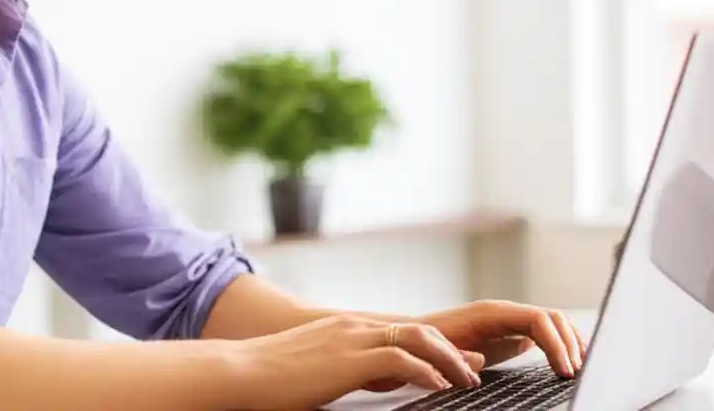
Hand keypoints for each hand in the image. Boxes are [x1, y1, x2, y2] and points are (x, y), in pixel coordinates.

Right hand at [232, 314, 483, 410]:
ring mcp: (350, 339)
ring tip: (466, 380)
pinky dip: (425, 370)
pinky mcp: (348, 358)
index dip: (434, 346)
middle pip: (417, 329)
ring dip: (447, 359)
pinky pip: (399, 358)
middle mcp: (351, 326)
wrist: (240, 371)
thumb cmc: (268, 379)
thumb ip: (337, 373)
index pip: (400, 330)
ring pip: (416, 337)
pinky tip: (438, 386)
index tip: (457, 364)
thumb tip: (348, 387)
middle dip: (451, 350)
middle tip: (472, 372)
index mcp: (344, 329)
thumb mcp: (312, 371)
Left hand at [418, 300, 587, 377]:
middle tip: (577, 372)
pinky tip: (568, 361)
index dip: (557, 344)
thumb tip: (480, 360)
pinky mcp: (509, 331)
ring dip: (570, 342)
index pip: (538, 319)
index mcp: (489, 313)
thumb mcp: (440, 354)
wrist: (410, 338)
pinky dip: (560, 344)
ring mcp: (508, 319)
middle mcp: (502, 311)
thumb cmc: (423, 347)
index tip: (565, 370)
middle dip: (570, 343)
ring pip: (552, 322)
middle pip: (552, 317)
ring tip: (580, 367)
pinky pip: (543, 331)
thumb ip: (459, 356)